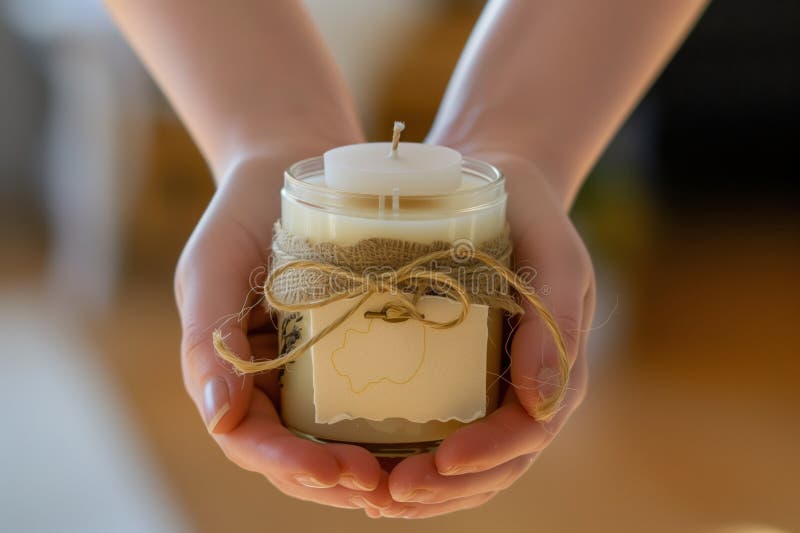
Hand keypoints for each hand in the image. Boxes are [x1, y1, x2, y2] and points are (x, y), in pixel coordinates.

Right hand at [174, 150, 393, 515]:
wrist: (289, 168)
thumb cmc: (240, 215)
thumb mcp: (212, 268)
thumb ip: (204, 339)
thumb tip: (219, 415)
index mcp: (230, 374)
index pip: (250, 440)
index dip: (286, 465)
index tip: (333, 470)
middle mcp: (271, 383)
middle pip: (295, 456)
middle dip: (334, 480)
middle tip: (380, 486)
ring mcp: (311, 372)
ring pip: (333, 442)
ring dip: (365, 469)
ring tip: (405, 478)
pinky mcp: (351, 352)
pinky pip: (365, 403)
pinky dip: (388, 431)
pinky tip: (423, 438)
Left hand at [382, 152, 595, 518]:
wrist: (501, 191)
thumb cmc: (528, 216)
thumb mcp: (553, 254)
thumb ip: (553, 318)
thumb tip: (541, 401)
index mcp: (555, 368)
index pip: (527, 432)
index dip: (488, 456)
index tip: (441, 460)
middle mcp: (525, 393)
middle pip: (494, 467)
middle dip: (444, 489)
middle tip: (388, 493)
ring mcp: (491, 393)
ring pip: (466, 469)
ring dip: (425, 493)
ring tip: (372, 496)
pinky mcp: (458, 383)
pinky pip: (441, 441)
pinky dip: (414, 467)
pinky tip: (373, 472)